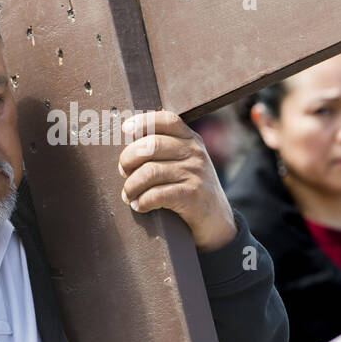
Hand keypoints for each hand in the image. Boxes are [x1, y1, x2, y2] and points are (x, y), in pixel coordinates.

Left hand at [116, 110, 235, 251]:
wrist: (217, 221)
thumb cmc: (191, 189)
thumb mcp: (185, 162)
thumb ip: (164, 148)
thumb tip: (129, 141)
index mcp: (191, 140)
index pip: (167, 120)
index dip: (143, 121)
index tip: (125, 129)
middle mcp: (195, 153)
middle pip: (151, 145)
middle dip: (128, 159)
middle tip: (123, 173)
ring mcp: (195, 173)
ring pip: (149, 172)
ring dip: (131, 186)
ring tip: (128, 195)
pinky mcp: (192, 195)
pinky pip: (156, 195)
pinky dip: (142, 202)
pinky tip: (139, 206)